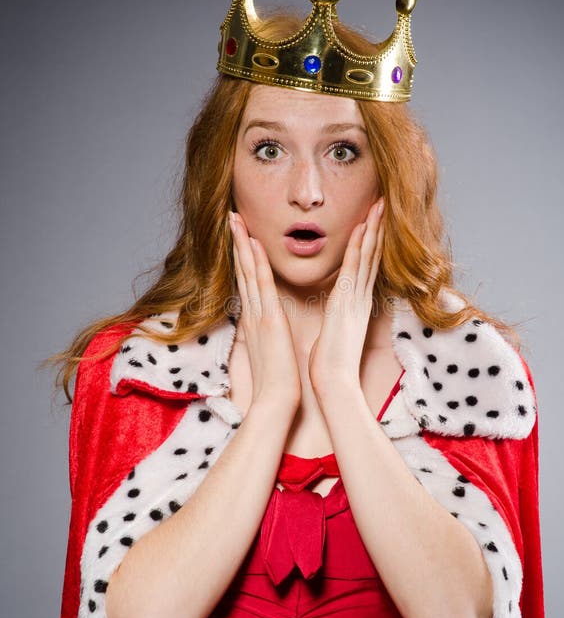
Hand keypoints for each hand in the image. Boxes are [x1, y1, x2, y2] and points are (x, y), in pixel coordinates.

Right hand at [229, 211, 301, 409]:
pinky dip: (255, 263)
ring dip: (241, 244)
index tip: (240, 236)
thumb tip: (270, 329)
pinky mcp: (268, 319)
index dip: (242, 258)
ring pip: (248, 272)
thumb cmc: (278, 382)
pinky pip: (261, 284)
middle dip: (237, 243)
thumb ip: (269, 337)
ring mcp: (258, 315)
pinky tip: (251, 242)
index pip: (248, 282)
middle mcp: (253, 313)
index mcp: (256, 320)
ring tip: (235, 219)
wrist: (278, 401)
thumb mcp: (273, 352)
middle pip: (242, 271)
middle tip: (231, 216)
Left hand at [308, 196, 384, 395]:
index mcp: (356, 305)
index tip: (374, 222)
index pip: (365, 267)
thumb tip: (338, 316)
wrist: (335, 383)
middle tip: (382, 204)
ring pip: (366, 257)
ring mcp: (355, 299)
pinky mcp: (346, 303)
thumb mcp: (336, 335)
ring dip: (372, 230)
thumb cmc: (332, 364)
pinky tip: (362, 228)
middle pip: (371, 256)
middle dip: (377, 229)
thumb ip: (339, 321)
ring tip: (378, 205)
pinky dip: (359, 247)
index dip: (371, 243)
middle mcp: (360, 298)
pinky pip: (353, 268)